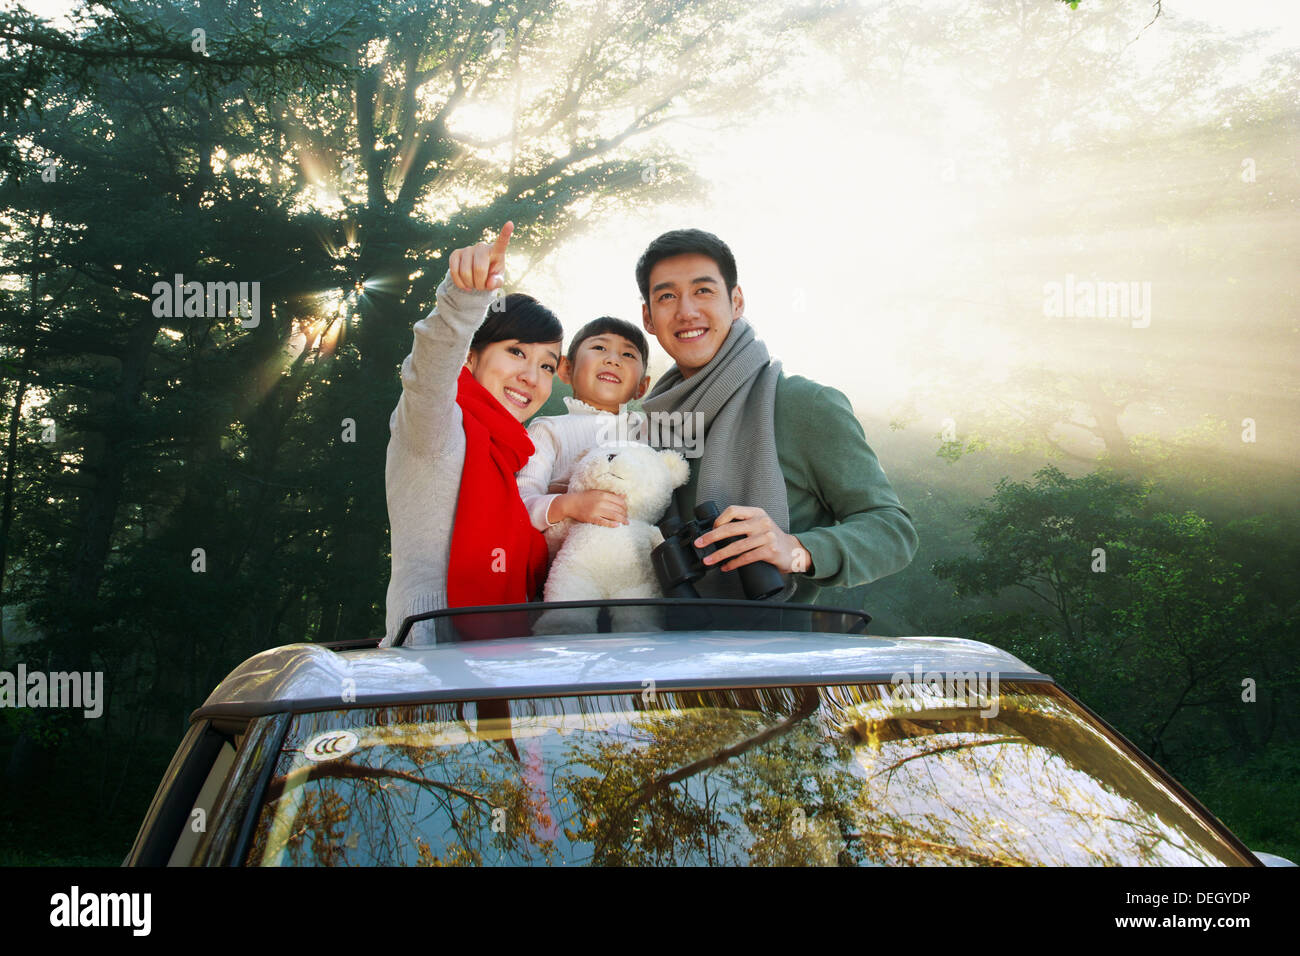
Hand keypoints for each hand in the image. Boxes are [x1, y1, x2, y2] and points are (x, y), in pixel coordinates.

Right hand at [449, 221, 513, 291]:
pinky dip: (460, 283)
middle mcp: (481, 247)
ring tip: (474, 284)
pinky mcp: (455, 254)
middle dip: (480, 284)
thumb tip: (489, 283)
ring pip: (465, 272)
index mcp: (496, 251)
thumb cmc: (491, 276)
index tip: (510, 223)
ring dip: (470, 284)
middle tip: (482, 287)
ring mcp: (467, 249)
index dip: (505, 233)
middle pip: (479, 269)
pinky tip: (465, 285)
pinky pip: (454, 272)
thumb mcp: (497, 280)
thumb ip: (497, 282)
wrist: (476, 275)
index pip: (501, 242)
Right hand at [557, 489, 627, 527]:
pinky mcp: (592, 518)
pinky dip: (612, 524)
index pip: (619, 501)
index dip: (625, 506)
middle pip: (618, 509)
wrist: (570, 503)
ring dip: (622, 520)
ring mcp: (596, 511)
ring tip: (626, 523)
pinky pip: (604, 522)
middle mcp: (600, 502)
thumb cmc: (585, 497)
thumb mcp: (598, 493)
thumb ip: (610, 494)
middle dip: (625, 514)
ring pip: (614, 516)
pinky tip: (618, 525)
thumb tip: (624, 496)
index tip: (626, 510)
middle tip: (627, 518)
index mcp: (603, 495)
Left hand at [694, 505, 812, 574]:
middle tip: (700, 544)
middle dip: (711, 537)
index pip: (733, 510)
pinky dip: (733, 564)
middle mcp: (762, 522)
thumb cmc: (771, 539)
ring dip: (719, 555)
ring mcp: (767, 537)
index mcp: (757, 513)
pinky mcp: (770, 551)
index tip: (710, 530)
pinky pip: (746, 558)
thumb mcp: (760, 524)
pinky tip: (726, 567)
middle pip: (730, 528)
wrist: (794, 551)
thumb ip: (744, 524)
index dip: (719, 520)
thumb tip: (717, 532)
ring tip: (709, 560)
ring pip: (736, 546)